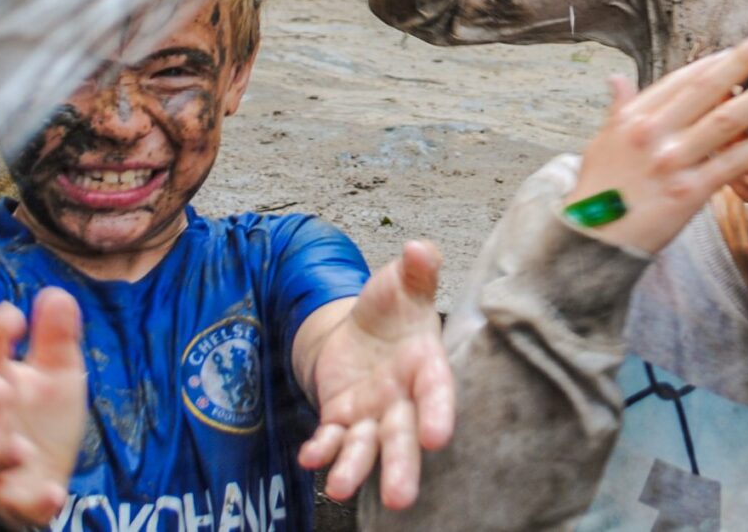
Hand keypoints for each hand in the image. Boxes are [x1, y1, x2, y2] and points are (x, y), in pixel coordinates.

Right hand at [0, 288, 87, 527]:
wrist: (19, 477)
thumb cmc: (34, 416)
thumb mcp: (54, 373)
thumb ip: (55, 338)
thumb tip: (57, 292)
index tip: (11, 315)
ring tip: (18, 448)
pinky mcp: (9, 505)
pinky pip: (14, 510)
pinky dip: (32, 506)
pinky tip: (53, 496)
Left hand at [299, 241, 452, 508]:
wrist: (361, 328)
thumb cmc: (393, 308)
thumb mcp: (403, 284)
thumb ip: (417, 270)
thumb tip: (419, 248)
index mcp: (425, 365)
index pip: (436, 392)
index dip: (438, 414)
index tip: (438, 438)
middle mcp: (401, 399)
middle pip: (403, 437)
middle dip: (401, 467)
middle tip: (401, 499)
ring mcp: (371, 413)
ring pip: (365, 447)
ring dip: (354, 470)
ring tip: (339, 488)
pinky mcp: (341, 418)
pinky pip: (331, 438)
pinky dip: (321, 449)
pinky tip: (309, 458)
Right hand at [567, 30, 747, 254]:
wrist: (594, 238)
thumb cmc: (599, 189)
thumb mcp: (602, 141)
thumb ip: (618, 108)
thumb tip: (617, 79)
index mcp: (635, 117)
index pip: (681, 80)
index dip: (713, 63)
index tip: (737, 49)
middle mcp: (655, 133)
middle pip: (706, 90)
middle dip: (742, 61)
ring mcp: (673, 162)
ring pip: (725, 122)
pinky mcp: (689, 192)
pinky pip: (730, 165)